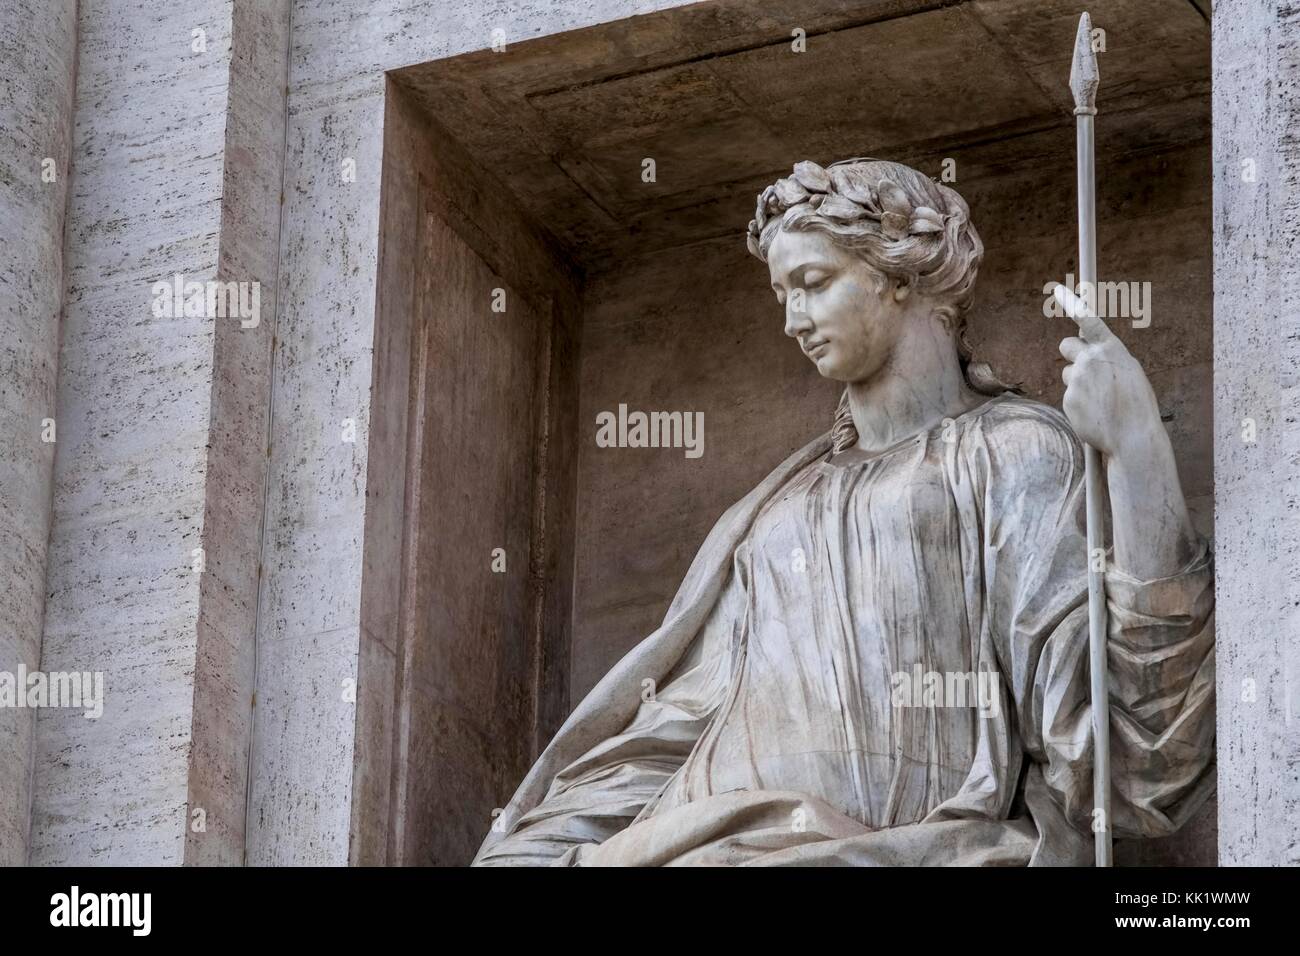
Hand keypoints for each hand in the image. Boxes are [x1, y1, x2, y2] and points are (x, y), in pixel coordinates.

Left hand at [1054, 284, 1161, 460]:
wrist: (1132, 436)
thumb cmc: (1136, 404)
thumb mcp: (1129, 372)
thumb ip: (1108, 359)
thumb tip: (1089, 350)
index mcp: (1111, 350)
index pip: (1088, 320)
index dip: (1072, 304)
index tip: (1057, 291)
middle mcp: (1090, 360)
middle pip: (1066, 345)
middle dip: (1072, 353)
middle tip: (1083, 366)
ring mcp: (1076, 380)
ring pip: (1068, 375)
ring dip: (1078, 384)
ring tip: (1099, 400)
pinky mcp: (1068, 399)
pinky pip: (1069, 396)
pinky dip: (1079, 404)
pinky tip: (1095, 413)